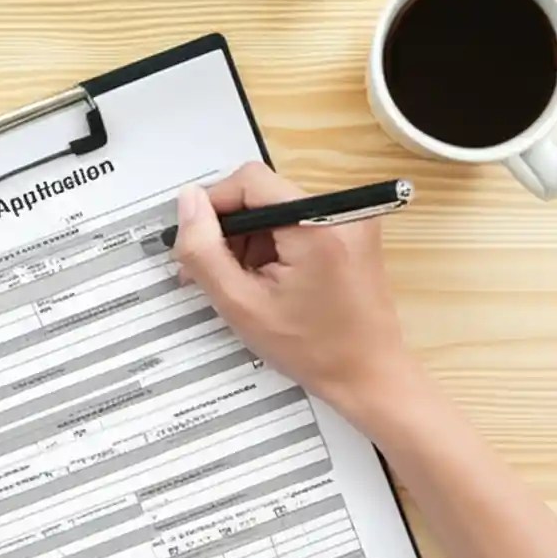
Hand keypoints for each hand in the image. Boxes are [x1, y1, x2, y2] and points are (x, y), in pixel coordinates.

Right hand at [172, 163, 418, 431]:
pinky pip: (298, 222)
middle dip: (231, 229)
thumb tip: (187, 201)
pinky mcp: (353, 232)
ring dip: (251, 240)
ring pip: (277, 208)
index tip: (197, 245)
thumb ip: (204, 250)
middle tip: (213, 274)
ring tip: (244, 283)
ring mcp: (351, 220)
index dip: (214, 206)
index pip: (249, 181)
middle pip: (263, 193)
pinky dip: (274, 245)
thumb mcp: (241, 304)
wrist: (369, 376)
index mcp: (317, 223)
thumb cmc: (310, 349)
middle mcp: (341, 210)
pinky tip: (269, 281)